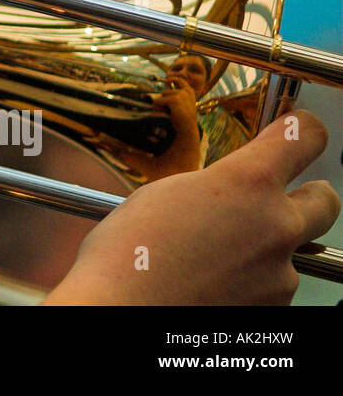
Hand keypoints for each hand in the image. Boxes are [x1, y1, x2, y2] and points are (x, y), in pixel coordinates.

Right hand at [46, 111, 339, 303]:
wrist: (122, 314)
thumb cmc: (128, 256)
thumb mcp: (164, 195)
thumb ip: (212, 186)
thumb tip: (226, 192)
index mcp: (246, 184)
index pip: (304, 137)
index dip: (303, 129)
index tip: (297, 130)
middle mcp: (276, 226)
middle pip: (325, 200)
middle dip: (308, 195)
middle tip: (277, 199)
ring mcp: (280, 274)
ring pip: (292, 251)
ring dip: (264, 248)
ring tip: (210, 257)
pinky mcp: (274, 311)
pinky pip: (272, 288)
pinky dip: (250, 284)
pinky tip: (209, 283)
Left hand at [155, 76, 197, 124]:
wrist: (187, 129)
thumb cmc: (183, 118)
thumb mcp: (182, 104)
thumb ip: (176, 96)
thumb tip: (163, 89)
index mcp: (189, 91)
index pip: (179, 80)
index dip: (172, 79)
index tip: (167, 79)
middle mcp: (186, 91)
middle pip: (165, 91)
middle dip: (164, 101)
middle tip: (172, 111)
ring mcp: (180, 94)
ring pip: (161, 96)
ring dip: (162, 105)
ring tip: (171, 113)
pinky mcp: (174, 100)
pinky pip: (158, 101)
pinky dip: (159, 108)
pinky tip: (168, 114)